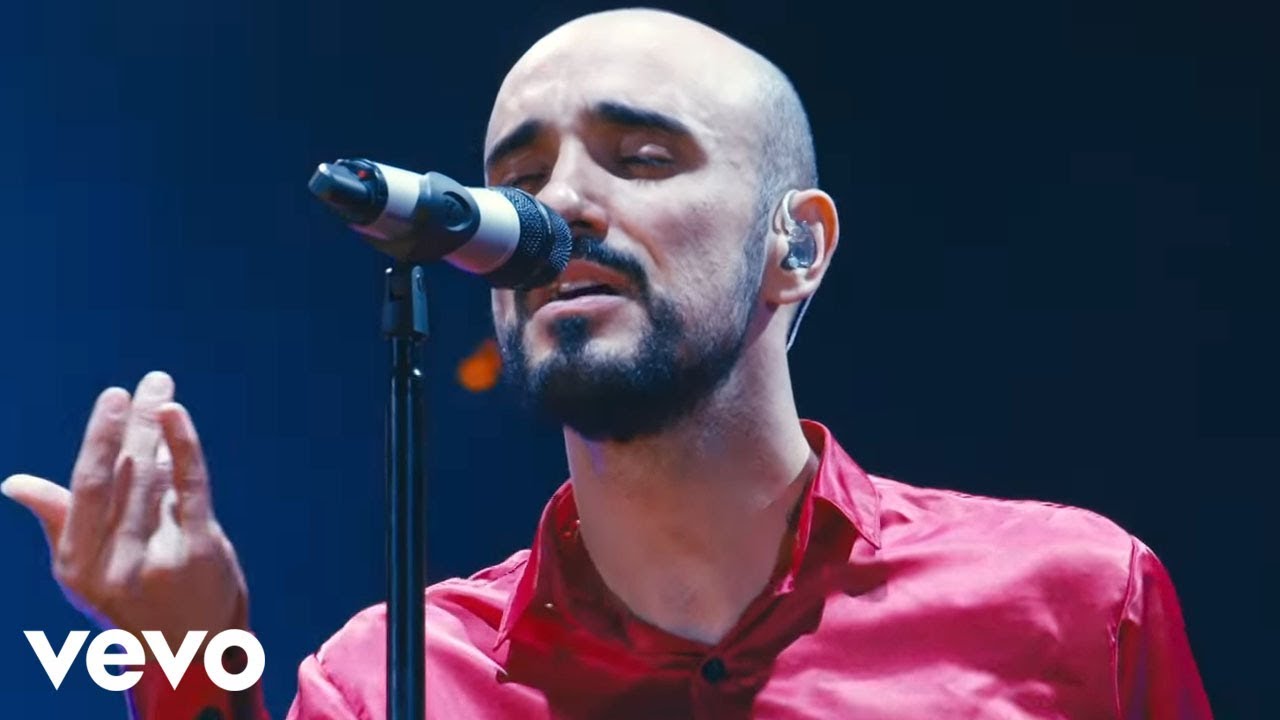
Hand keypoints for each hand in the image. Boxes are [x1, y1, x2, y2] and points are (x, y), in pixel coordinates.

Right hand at [3, 371, 247, 644]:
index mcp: (78, 565)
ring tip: (161, 389)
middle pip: (123, 476)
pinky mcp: (199, 553)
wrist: (189, 653)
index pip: (84, 488)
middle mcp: (114, 564)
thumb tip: (14, 483)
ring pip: (155, 477)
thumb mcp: (86, 572)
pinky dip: (184, 448)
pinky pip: (191, 488)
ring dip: (158, 427)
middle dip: (132, 423)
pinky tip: (177, 419)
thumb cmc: (132, 601)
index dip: (98, 439)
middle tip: (146, 381)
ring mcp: (158, 559)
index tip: (111, 398)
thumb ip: (61, 521)